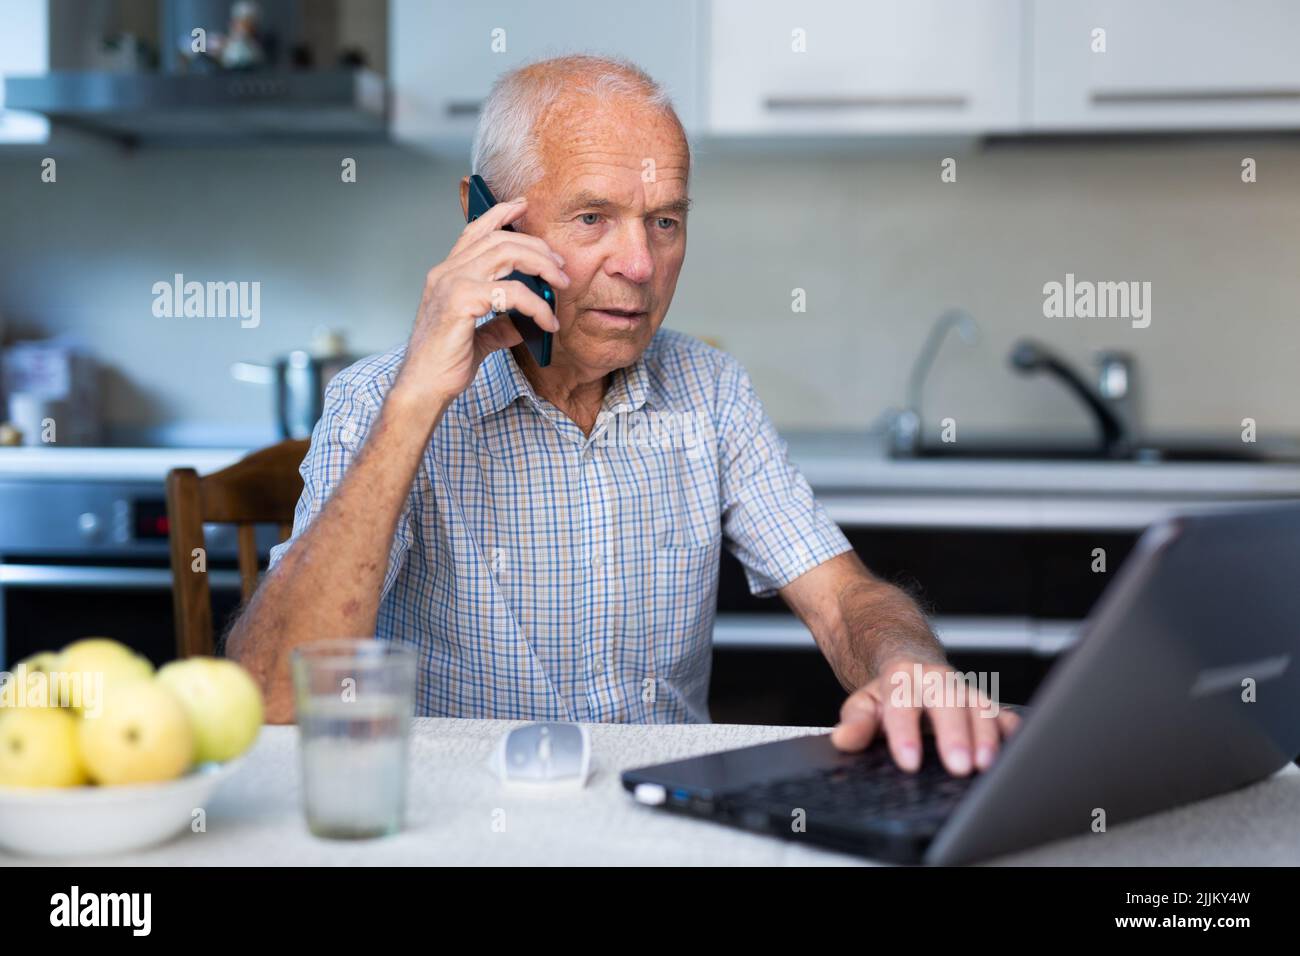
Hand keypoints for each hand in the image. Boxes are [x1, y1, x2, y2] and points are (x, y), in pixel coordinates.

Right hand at [394, 196, 570, 410]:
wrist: (423, 388)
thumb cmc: (444, 364)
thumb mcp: (477, 338)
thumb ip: (498, 326)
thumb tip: (525, 324)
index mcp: (447, 275)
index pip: (474, 232)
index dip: (499, 214)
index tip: (522, 206)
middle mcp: (446, 273)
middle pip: (498, 239)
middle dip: (535, 246)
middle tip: (559, 265)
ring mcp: (452, 284)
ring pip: (506, 254)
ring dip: (541, 265)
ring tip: (561, 283)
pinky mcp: (461, 302)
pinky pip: (512, 293)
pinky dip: (537, 305)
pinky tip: (548, 321)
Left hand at [830, 658, 1021, 774]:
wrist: (911, 663)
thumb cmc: (889, 691)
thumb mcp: (864, 702)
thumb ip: (855, 720)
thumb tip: (844, 738)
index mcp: (902, 677)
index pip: (901, 704)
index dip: (905, 733)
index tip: (908, 762)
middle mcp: (937, 679)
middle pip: (948, 701)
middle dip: (955, 734)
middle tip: (959, 767)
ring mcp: (965, 690)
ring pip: (980, 706)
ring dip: (987, 736)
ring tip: (987, 766)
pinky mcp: (986, 704)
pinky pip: (1004, 714)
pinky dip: (1011, 731)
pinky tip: (1017, 750)